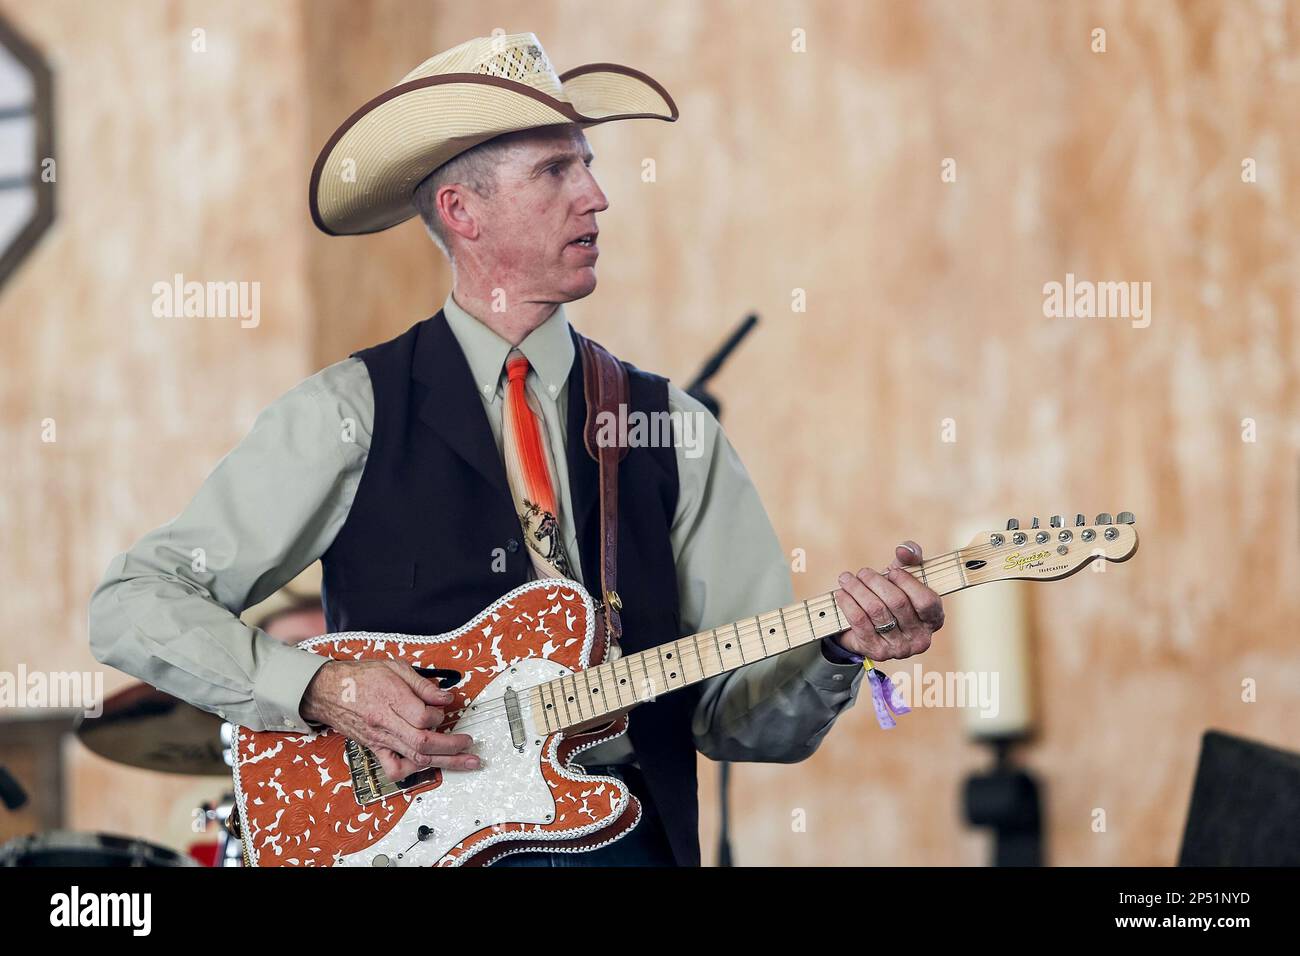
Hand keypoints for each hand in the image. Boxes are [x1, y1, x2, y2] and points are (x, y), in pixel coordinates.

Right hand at [300, 659, 480, 779]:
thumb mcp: (395, 668)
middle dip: (453, 747)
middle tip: (470, 744)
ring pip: (415, 759)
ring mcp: (380, 739)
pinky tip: (428, 765)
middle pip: (423, 744)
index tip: (445, 709)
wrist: (328, 690)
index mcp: (390, 699)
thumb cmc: (361, 677)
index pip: (423, 717)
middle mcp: (385, 723)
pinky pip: (394, 769)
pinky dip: (414, 771)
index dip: (440, 716)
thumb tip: (446, 698)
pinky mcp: (375, 749)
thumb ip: (423, 684)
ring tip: (464, 762)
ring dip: (444, 762)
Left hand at [832, 540, 944, 660]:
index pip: (926, 600)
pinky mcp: (877, 651)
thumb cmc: (893, 595)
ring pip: (876, 611)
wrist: (870, 630)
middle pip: (897, 602)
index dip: (907, 582)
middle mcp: (921, 638)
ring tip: (846, 579)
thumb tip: (903, 550)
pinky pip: (860, 622)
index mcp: (934, 619)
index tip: (891, 570)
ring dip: (858, 590)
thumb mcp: (905, 575)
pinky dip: (848, 604)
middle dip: (876, 581)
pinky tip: (841, 593)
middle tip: (863, 572)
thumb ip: (910, 557)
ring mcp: (899, 648)